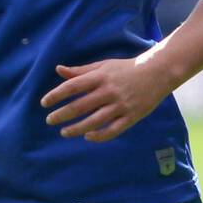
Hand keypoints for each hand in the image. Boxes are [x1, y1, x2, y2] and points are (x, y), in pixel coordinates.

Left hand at [41, 57, 170, 142]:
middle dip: (61, 115)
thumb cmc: (126, 69)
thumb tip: (58, 70)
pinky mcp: (131, 117)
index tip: (44, 103)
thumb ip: (80, 71)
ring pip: (94, 122)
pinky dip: (98, 136)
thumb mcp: (103, 66)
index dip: (56, 95)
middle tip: (49, 120)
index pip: (73, 86)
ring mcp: (120, 106)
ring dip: (76, 128)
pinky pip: (112, 131)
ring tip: (64, 132)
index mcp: (101, 77)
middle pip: (80, 106)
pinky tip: (87, 136)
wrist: (157, 73)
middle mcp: (109, 91)